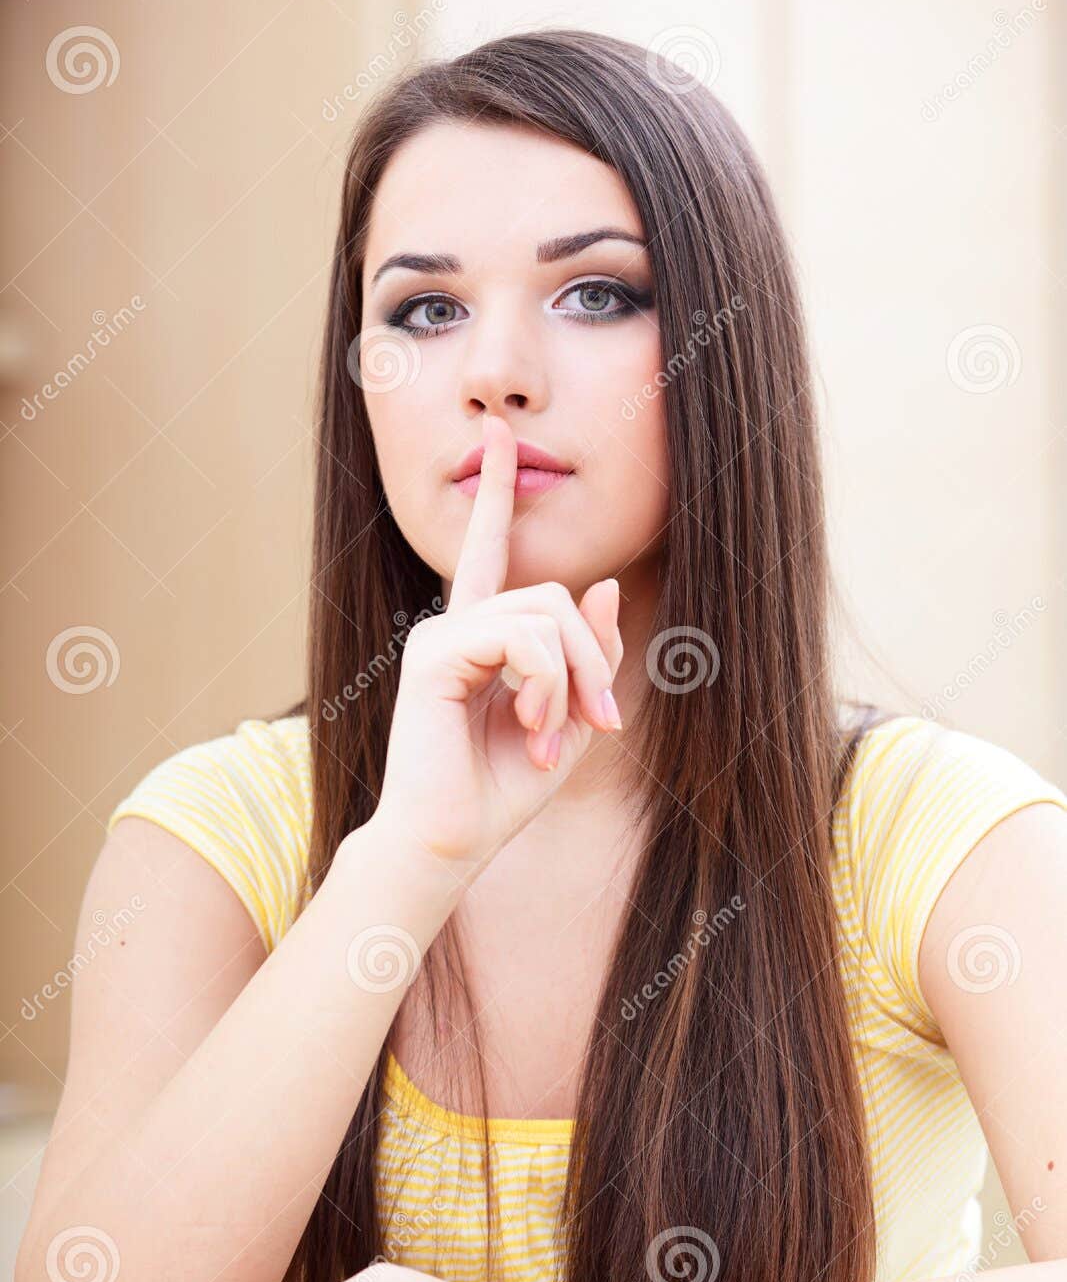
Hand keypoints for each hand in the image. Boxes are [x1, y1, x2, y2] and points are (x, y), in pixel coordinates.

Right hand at [375, 410, 624, 877]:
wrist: (449, 843)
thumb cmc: (500, 790)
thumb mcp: (568, 717)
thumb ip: (587, 655)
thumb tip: (602, 584)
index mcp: (480, 639)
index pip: (491, 553)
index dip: (497, 495)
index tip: (500, 438)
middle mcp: (455, 627)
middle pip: (555, 596)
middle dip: (591, 658)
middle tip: (598, 722)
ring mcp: (439, 637)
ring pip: (543, 614)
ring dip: (567, 679)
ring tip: (548, 733)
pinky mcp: (433, 656)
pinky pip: (519, 638)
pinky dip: (543, 683)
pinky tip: (529, 724)